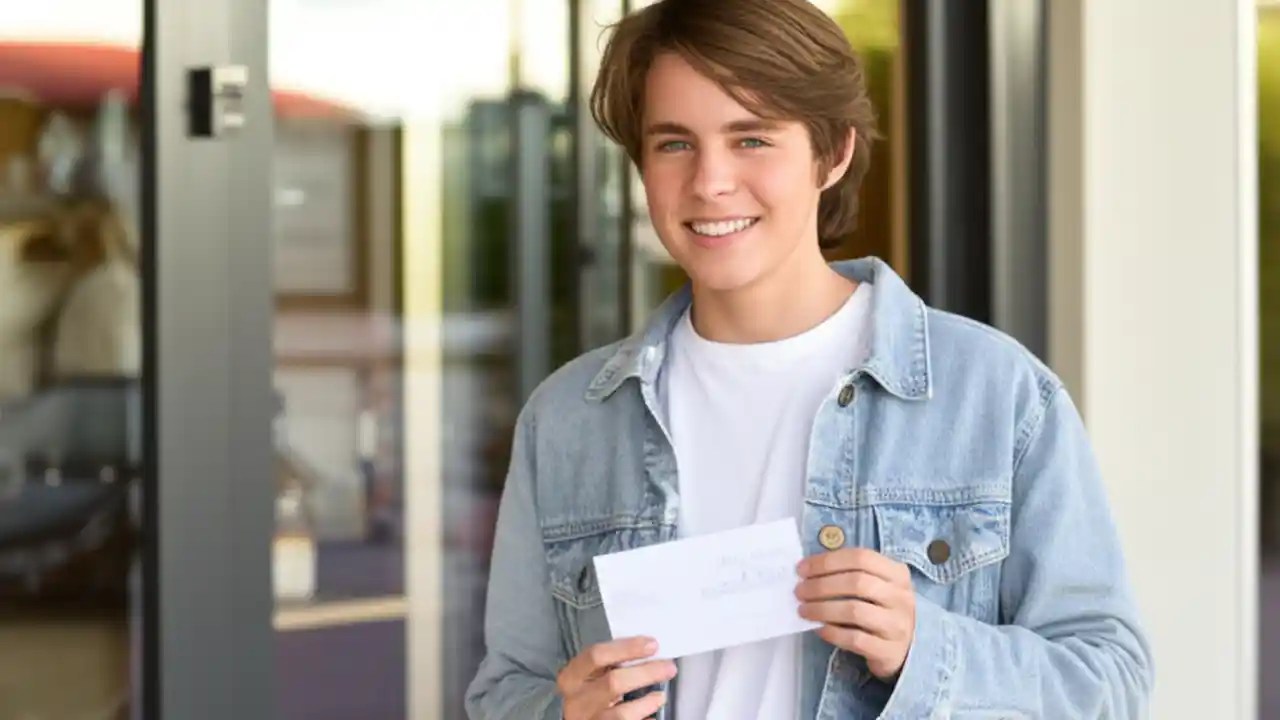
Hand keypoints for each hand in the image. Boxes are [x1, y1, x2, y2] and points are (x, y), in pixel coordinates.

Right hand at [556, 636, 676, 719]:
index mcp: (571, 677)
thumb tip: (647, 650)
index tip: (652, 645)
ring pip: (622, 714)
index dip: (627, 648)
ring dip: (646, 703)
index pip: (597, 655)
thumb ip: (609, 664)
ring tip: (660, 696)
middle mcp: (576, 701)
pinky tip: (651, 718)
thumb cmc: (586, 695)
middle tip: (668, 667)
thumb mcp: (589, 677)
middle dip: (646, 673)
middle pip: (614, 683)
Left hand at [795, 548, 915, 680]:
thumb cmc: (882, 610)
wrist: (905, 649)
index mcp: (897, 574)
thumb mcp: (877, 586)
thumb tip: (808, 570)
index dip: (827, 561)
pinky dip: (832, 633)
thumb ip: (850, 573)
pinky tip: (819, 629)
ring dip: (822, 608)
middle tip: (799, 591)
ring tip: (804, 610)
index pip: (861, 557)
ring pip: (855, 611)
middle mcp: (901, 597)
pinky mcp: (889, 651)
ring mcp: (897, 625)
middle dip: (821, 585)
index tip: (802, 568)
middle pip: (857, 582)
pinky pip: (855, 639)